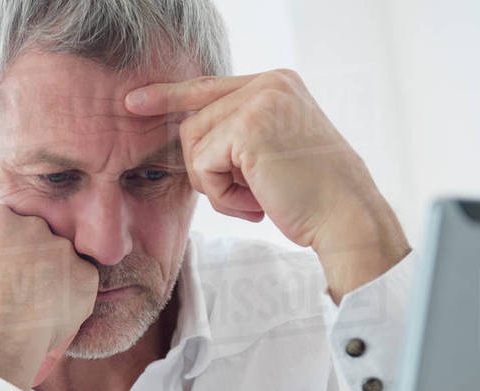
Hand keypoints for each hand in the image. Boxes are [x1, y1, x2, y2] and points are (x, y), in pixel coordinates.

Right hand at [0, 204, 97, 389]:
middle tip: (20, 292)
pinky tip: (52, 316)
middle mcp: (34, 225)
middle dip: (32, 261)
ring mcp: (62, 250)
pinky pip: (82, 284)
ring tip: (35, 309)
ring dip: (54, 279)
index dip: (4, 252)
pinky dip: (72, 299)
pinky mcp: (84, 276)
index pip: (8, 226)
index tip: (1, 273)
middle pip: (38, 239)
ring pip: (62, 261)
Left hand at [125, 70, 409, 300]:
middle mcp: (269, 83)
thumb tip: (189, 138)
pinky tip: (257, 203)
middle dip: (208, 170)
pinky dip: (222, 197)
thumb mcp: (275, 150)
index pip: (207, 86)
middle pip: (193, 123)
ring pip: (194, 146)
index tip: (133, 101)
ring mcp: (259, 102)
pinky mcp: (248, 129)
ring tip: (257, 197)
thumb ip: (239, 134)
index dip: (167, 96)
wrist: (346, 217)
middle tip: (249, 194)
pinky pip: (203, 167)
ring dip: (216, 186)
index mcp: (276, 84)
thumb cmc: (312, 196)